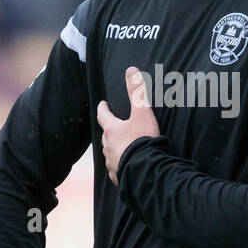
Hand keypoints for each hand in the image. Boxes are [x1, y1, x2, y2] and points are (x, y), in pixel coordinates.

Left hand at [96, 66, 160, 185]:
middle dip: (110, 131)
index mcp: (111, 130)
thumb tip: (130, 70)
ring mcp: (111, 163)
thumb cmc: (142, 141)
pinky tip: (127, 167)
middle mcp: (108, 146)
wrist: (144, 171)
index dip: (103, 108)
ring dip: (115, 149)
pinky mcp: (118, 177)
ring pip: (110, 153)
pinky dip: (121, 166)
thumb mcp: (142, 113)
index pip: (103, 115)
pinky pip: (116, 170)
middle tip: (115, 127)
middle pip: (106, 135)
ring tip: (123, 148)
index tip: (103, 104)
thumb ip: (137, 92)